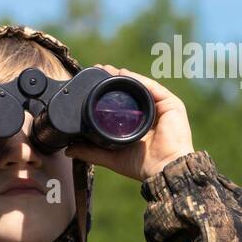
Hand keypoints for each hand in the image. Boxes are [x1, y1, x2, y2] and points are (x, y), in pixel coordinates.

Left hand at [64, 65, 194, 182]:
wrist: (163, 171)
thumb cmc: (142, 166)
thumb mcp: (111, 157)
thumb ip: (91, 152)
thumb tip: (69, 149)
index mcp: (141, 122)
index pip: (124, 101)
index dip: (110, 90)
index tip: (94, 82)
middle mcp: (152, 112)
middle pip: (133, 90)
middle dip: (116, 78)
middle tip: (100, 69)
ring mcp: (163, 107)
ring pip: (142, 86)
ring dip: (125, 76)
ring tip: (109, 70)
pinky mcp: (172, 104)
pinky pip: (153, 87)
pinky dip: (139, 80)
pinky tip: (126, 75)